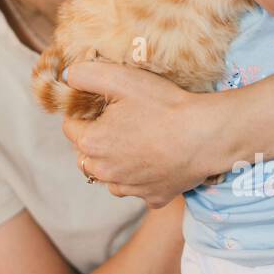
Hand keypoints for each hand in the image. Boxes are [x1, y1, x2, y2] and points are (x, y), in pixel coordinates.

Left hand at [59, 59, 234, 207]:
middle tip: (125, 122)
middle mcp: (105, 172)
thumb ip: (85, 74)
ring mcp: (130, 188)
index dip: (86, 113)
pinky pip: (139, 188)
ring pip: (110, 175)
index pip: (71, 127)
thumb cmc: (164, 106)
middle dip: (98, 139)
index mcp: (91, 144)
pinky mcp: (153, 198)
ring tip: (140, 142)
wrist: (206, 135)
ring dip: (116, 162)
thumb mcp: (120, 78)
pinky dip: (142, 178)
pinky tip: (157, 160)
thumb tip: (67, 78)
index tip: (107, 106)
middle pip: (87, 155)